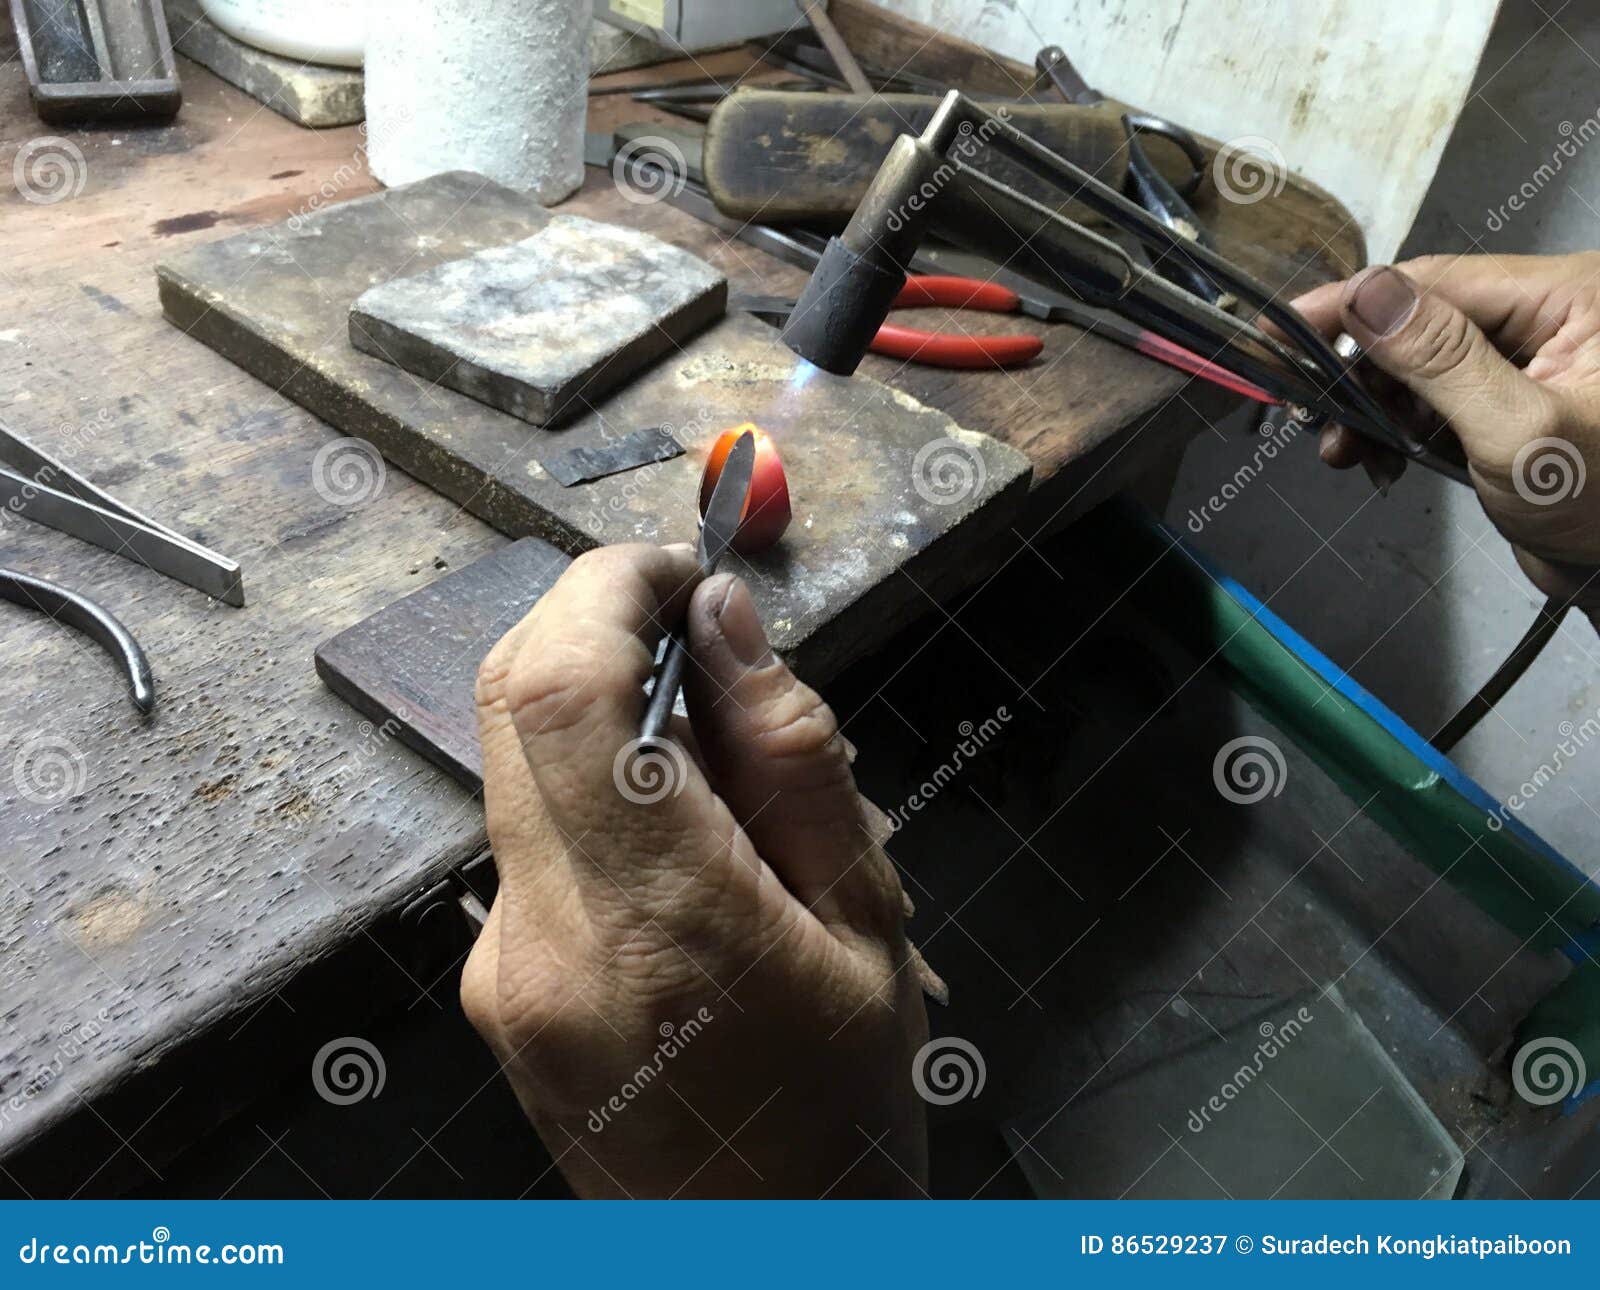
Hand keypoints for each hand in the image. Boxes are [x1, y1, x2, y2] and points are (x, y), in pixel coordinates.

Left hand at [461, 543, 928, 1197]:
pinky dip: (593, 785)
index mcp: (654, 924)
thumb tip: (723, 620)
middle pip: (512, 704)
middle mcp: (539, 941)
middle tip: (702, 637)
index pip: (563, 690)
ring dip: (601, 708)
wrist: (762, 1260)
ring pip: (518, 762)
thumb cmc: (844, 1110)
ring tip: (722, 761)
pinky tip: (683, 832)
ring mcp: (497, 970)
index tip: (679, 571)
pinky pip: (528, 833)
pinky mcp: (491, 987)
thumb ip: (791, 759)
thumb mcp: (866, 924)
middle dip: (594, 624)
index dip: (607, 589)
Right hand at [1291, 253, 1599, 607]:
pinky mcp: (1505, 397)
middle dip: (1360, 369)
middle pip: (1421, 317)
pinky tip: (1379, 456)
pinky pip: (1432, 394)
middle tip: (1309, 409)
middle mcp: (1549, 312)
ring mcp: (1526, 356)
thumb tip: (1368, 293)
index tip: (1285, 326)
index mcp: (1571, 295)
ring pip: (1417, 359)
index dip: (1354, 302)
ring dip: (1371, 405)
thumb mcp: (1517, 432)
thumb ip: (1442, 359)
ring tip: (1342, 449)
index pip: (1439, 280)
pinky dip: (1396, 425)